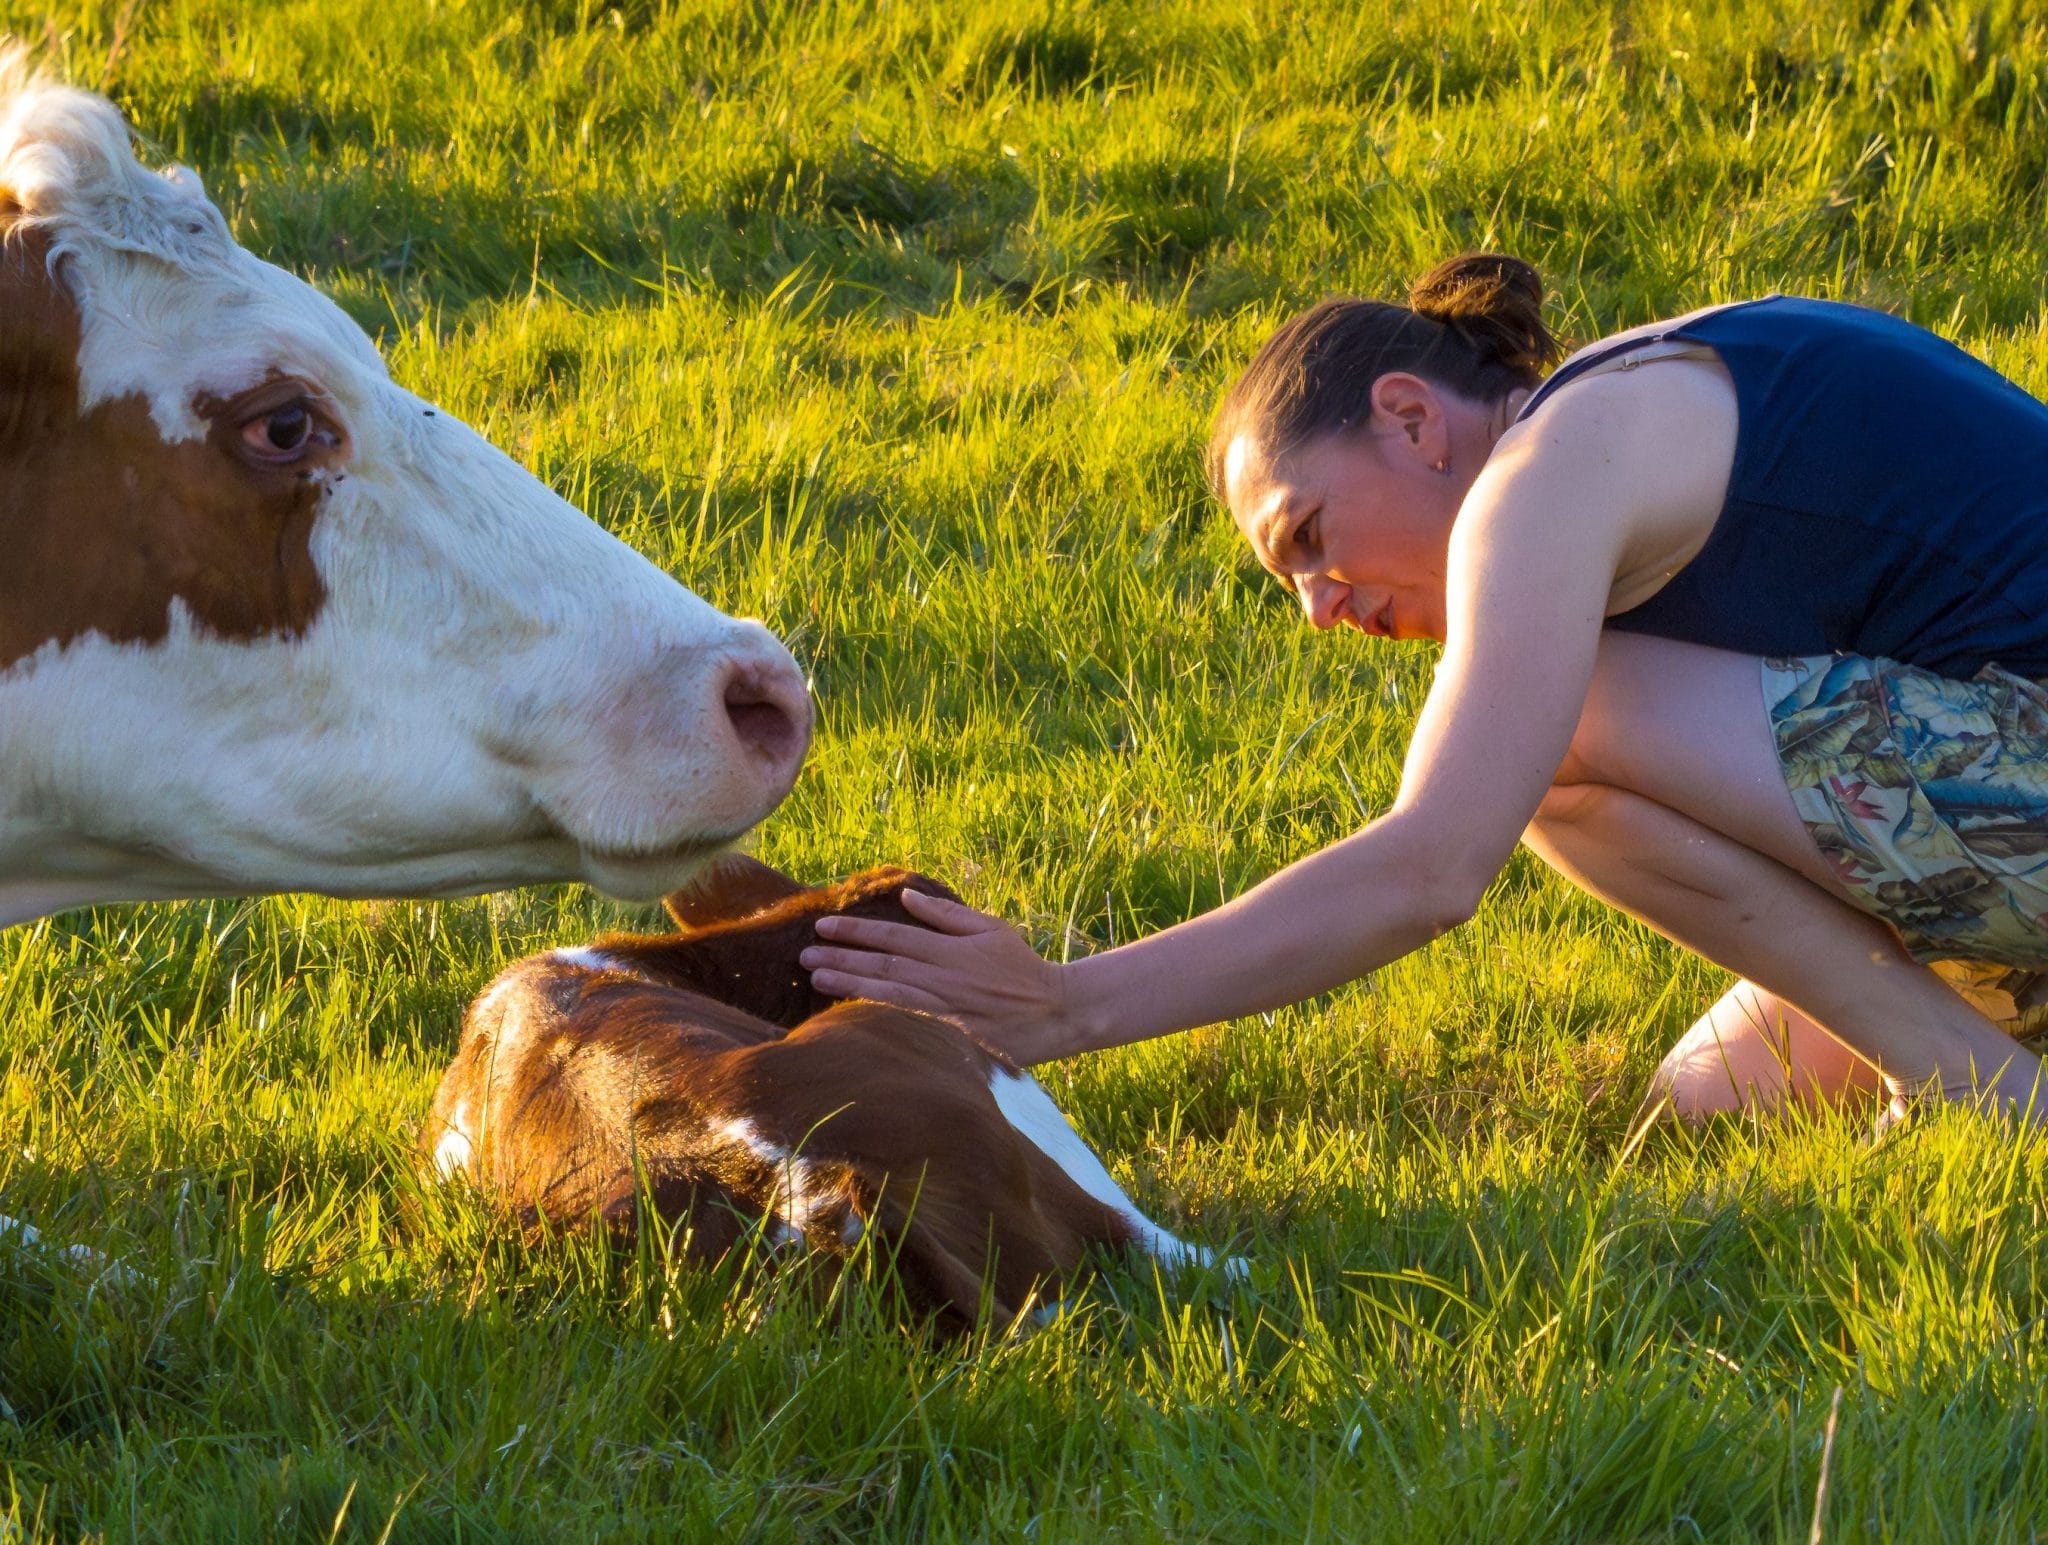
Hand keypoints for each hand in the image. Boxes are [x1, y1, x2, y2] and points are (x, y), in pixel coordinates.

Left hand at [797, 891, 1077, 1064]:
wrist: (1055, 1012)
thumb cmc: (1021, 967)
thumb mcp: (990, 929)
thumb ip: (947, 914)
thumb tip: (908, 898)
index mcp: (951, 950)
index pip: (894, 936)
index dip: (857, 930)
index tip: (824, 925)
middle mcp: (944, 978)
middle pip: (883, 965)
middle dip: (842, 957)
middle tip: (804, 952)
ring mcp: (945, 1010)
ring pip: (888, 995)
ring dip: (850, 985)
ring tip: (816, 977)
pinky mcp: (949, 1037)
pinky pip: (906, 1024)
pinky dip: (877, 1017)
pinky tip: (849, 1014)